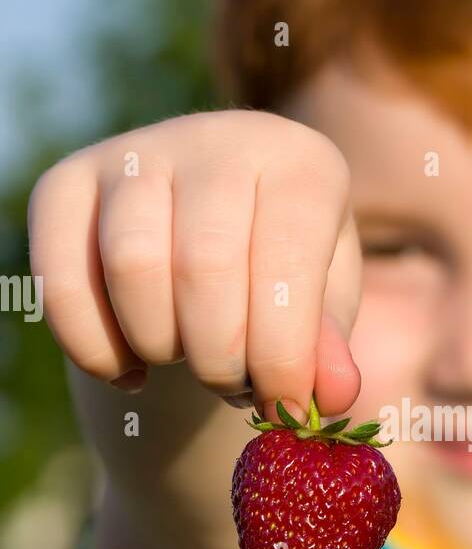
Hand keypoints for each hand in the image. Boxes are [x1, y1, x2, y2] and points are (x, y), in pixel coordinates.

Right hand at [28, 110, 361, 417]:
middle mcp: (215, 139)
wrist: (210, 236)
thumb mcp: (321, 308)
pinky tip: (132, 369)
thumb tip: (332, 394)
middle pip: (204, 266)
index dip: (284, 354)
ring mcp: (134, 154)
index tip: (283, 408)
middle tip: (233, 385)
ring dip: (160, 346)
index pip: (286, 261)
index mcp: (298, 162)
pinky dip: (95, 350)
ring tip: (185, 359)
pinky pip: (62, 280)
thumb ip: (329, 348)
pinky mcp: (66, 184)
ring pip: (132, 265)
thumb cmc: (279, 277)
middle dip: (220, 358)